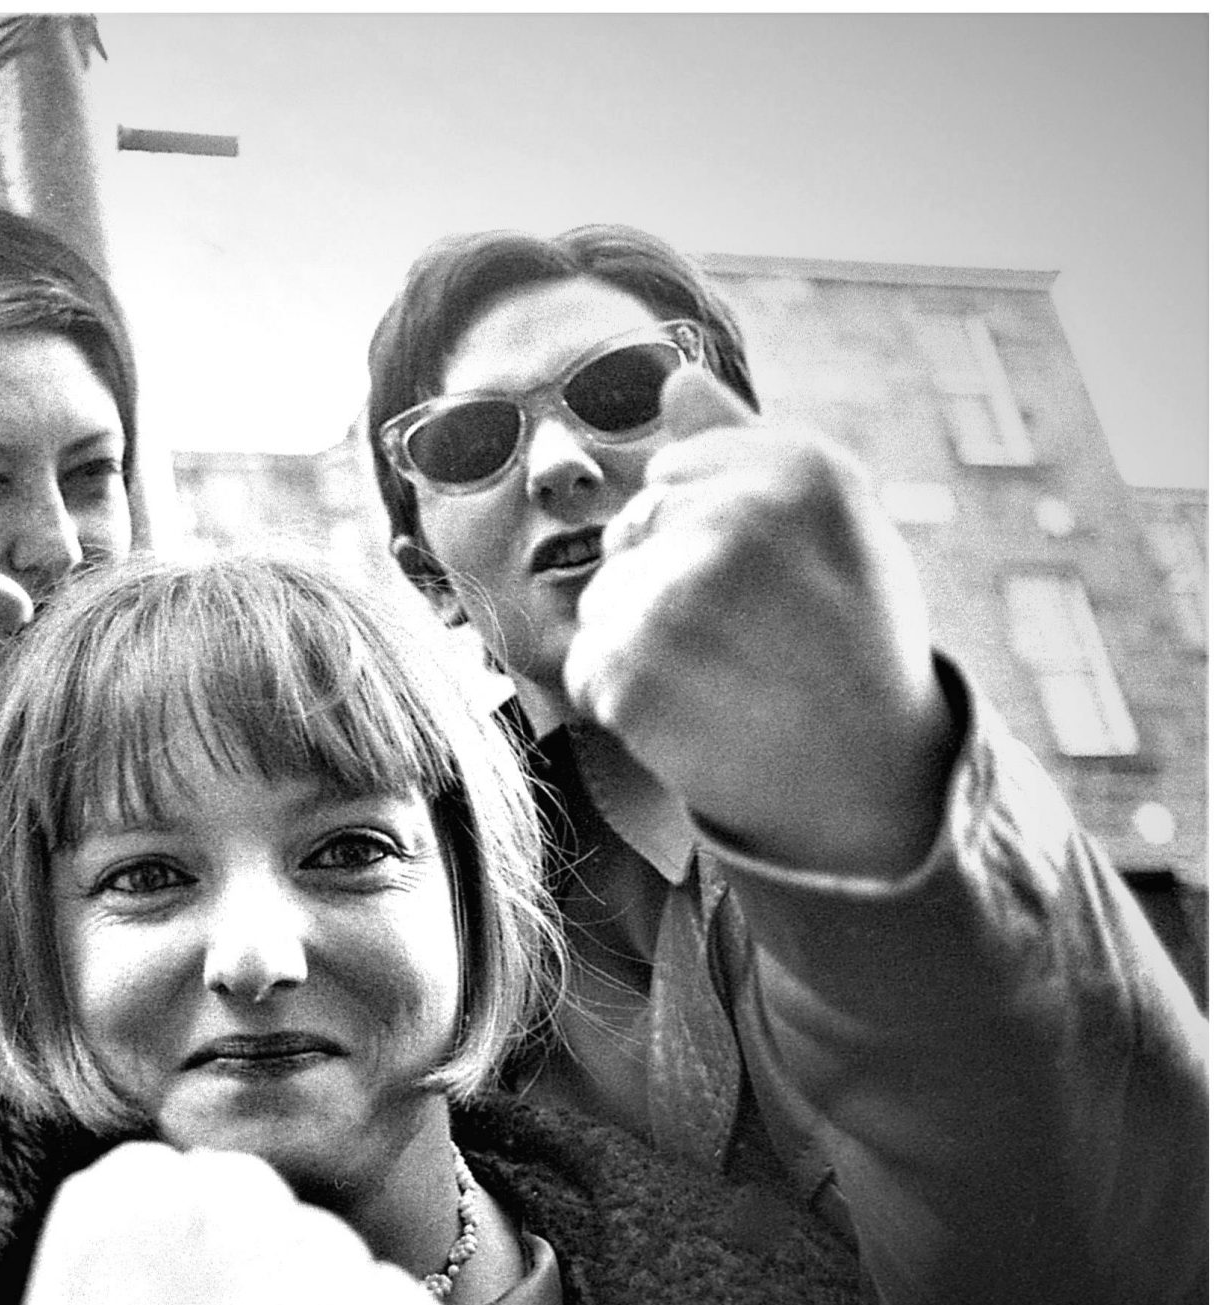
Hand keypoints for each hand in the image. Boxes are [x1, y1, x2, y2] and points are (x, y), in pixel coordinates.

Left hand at [566, 365, 956, 876]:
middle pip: (628, 531)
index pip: (672, 470)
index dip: (707, 533)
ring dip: (641, 642)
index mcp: (796, 465)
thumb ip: (741, 441)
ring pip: (600, 598)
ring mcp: (674, 597)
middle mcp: (733, 519)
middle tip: (750, 638)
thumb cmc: (850, 639)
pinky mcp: (627, 671)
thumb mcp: (828, 521)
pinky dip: (622, 698)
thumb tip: (670, 373)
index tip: (770, 581)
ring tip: (724, 679)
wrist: (868, 781)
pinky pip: (586, 665)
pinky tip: (692, 718)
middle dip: (665, 580)